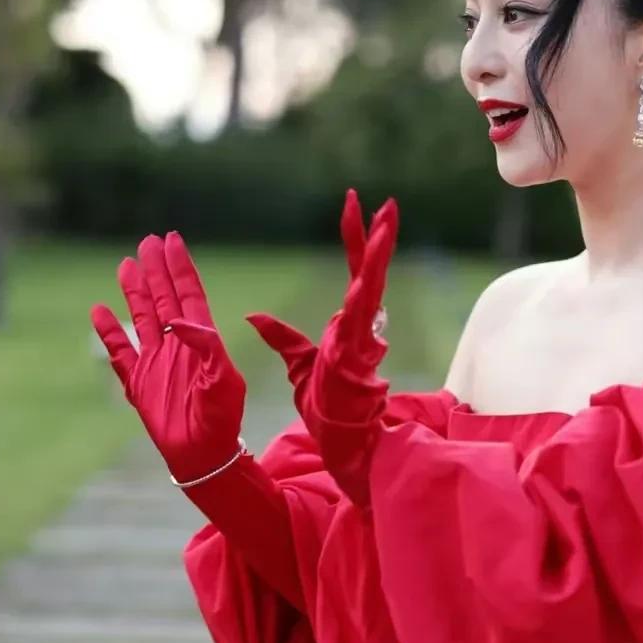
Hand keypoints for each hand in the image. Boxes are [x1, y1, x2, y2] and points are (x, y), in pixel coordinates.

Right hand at [91, 231, 246, 482]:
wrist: (204, 454)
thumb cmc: (222, 419)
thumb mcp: (224, 379)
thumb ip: (207, 347)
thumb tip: (182, 321)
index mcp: (202, 341)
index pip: (189, 294)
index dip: (180, 268)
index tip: (172, 240)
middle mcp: (178, 346)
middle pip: (164, 298)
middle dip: (157, 271)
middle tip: (148, 242)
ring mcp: (156, 362)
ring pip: (142, 317)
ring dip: (135, 292)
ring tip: (126, 265)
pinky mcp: (138, 382)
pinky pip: (119, 352)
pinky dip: (108, 332)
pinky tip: (99, 311)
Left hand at [246, 188, 395, 505]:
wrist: (339, 439)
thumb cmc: (326, 406)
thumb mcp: (297, 363)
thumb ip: (282, 337)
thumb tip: (254, 315)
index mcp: (347, 323)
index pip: (355, 270)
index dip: (355, 238)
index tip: (356, 205)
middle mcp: (359, 326)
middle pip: (370, 272)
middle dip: (378, 237)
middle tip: (388, 203)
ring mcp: (360, 340)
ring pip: (372, 289)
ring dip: (378, 257)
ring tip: (386, 225)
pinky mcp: (354, 358)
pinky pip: (359, 323)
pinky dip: (362, 300)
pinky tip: (362, 279)